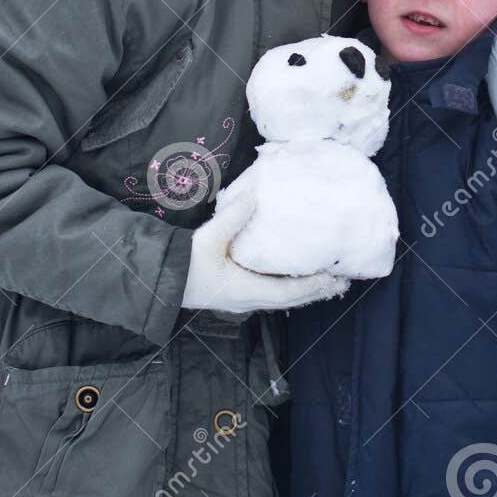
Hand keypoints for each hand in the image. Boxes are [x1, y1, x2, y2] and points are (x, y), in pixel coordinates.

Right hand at [181, 189, 349, 313]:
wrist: (156, 282)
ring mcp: (241, 299)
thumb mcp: (206, 239)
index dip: (314, 285)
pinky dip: (287, 286)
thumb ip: (231, 218)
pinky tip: (291, 274)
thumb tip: (254, 196)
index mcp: (246, 291)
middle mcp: (248, 300)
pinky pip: (269, 293)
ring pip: (281, 298)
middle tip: (340, 279)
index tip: (334, 276)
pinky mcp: (234, 293)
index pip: (289, 292)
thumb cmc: (182, 266)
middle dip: (316, 290)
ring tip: (324, 279)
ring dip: (303, 290)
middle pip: (290, 299)